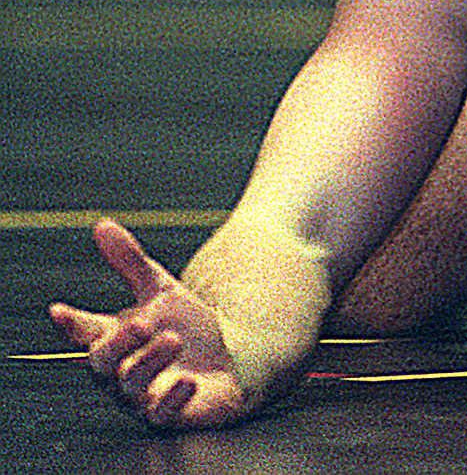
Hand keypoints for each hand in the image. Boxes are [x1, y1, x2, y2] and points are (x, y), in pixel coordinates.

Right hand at [49, 219, 248, 428]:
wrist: (232, 354)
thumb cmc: (186, 324)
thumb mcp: (161, 288)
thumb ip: (130, 261)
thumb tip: (102, 225)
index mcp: (114, 339)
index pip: (84, 333)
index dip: (71, 323)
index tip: (60, 310)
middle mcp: (123, 370)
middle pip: (104, 363)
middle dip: (119, 343)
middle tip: (143, 322)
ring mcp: (145, 395)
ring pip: (131, 387)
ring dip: (148, 363)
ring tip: (173, 339)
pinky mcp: (173, 413)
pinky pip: (164, 415)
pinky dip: (173, 400)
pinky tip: (187, 382)